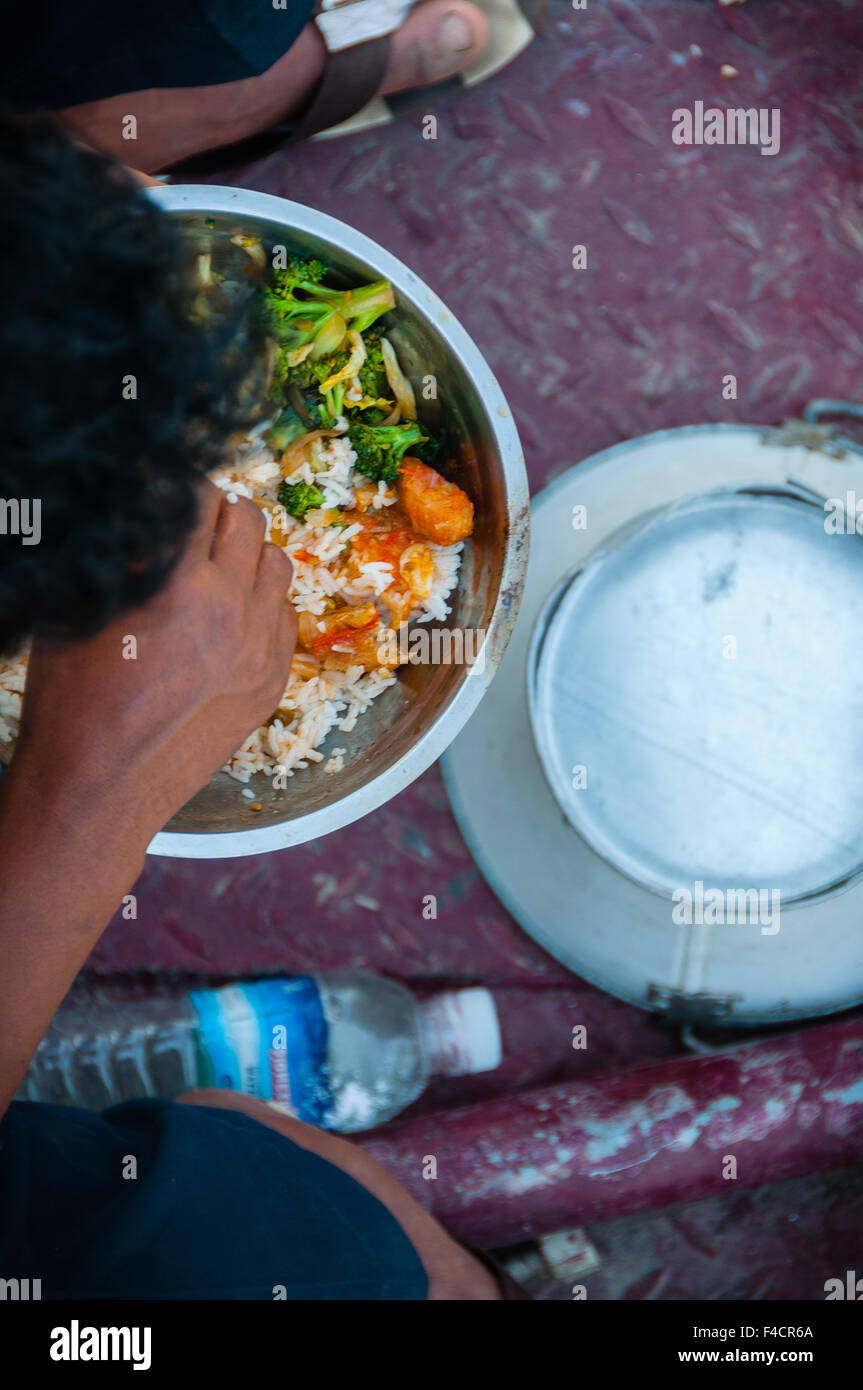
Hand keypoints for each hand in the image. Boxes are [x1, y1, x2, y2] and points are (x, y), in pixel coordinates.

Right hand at [15, 479, 295, 839]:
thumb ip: (116, 554)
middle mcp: (230, 611)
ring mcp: (259, 650)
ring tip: (215, 567)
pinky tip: (232, 612)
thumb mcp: (78, 610)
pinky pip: (287, 616)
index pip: (196, 496)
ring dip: (249, 554)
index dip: (175, 482)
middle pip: (247, 519)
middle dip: (216, 510)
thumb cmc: (72, 701)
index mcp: (177, 585)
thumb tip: (133, 512)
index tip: (162, 484)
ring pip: (278, 564)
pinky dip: (265, 602)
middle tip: (190, 521)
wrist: (101, 788)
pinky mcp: (272, 682)